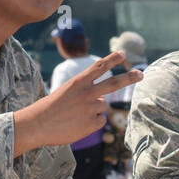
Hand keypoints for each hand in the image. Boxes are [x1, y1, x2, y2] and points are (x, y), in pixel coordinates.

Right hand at [14, 52, 141, 155]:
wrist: (37, 125)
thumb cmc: (51, 108)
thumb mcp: (66, 92)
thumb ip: (86, 92)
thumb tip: (104, 99)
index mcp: (78, 82)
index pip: (98, 67)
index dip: (112, 60)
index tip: (123, 54)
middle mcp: (87, 93)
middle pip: (113, 83)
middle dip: (129, 78)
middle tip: (141, 74)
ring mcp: (91, 109)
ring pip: (103, 106)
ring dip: (93, 109)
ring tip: (76, 114)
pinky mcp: (92, 124)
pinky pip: (99, 121)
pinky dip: (91, 123)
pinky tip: (77, 124)